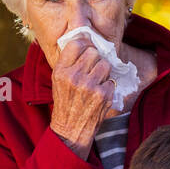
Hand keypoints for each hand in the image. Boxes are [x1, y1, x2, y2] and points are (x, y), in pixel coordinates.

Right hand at [49, 37, 114, 157]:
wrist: (71, 129)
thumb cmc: (65, 102)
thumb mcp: (58, 80)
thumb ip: (68, 62)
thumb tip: (84, 39)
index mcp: (61, 71)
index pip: (76, 44)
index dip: (84, 46)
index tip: (86, 51)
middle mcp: (74, 76)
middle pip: (93, 52)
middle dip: (95, 60)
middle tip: (92, 70)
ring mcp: (90, 86)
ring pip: (105, 64)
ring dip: (104, 72)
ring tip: (96, 81)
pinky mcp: (103, 95)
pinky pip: (112, 80)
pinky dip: (108, 86)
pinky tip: (99, 94)